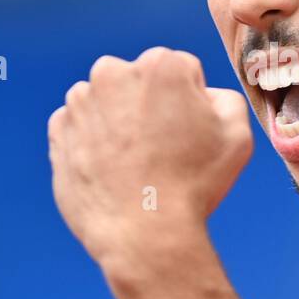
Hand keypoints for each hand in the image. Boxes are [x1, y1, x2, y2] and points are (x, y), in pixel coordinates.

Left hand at [48, 47, 252, 270]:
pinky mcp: (60, 130)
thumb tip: (203, 96)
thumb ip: (225, 99)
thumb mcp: (238, 135)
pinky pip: (81, 126)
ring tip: (135, 163)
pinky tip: (112, 169)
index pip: (181, 72)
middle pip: (140, 81)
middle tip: (162, 148)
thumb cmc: (194, 185)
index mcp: (160, 65)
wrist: (144, 233)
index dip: (190, 104)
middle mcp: (114, 72)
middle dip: (150, 105)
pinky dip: (93, 141)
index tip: (188, 134)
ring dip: (120, 121)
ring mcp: (81, 102)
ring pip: (108, 101)